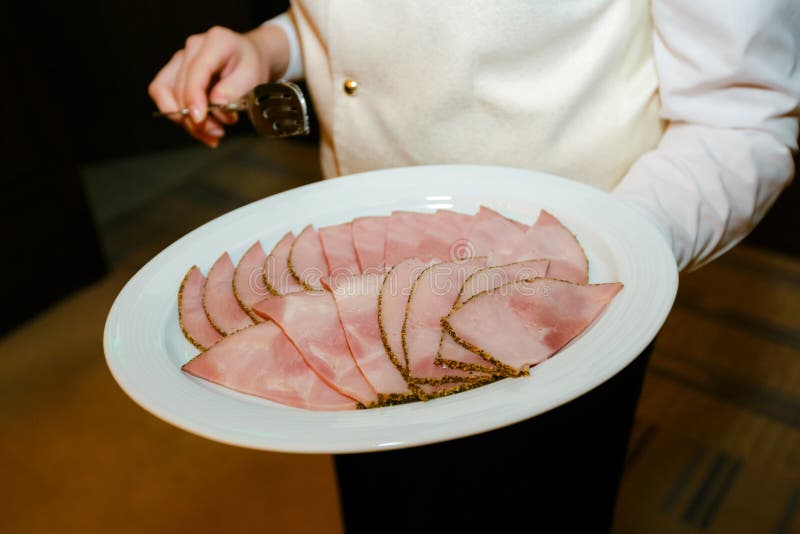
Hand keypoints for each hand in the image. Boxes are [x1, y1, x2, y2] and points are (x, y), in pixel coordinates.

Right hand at [148, 25, 288, 146]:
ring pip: (164, 92)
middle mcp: (193, 47)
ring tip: (210, 133)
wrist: (249, 58)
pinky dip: (179, 116)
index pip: (196, 71)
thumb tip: (216, 102)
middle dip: (195, 117)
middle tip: (217, 133)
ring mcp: (180, 58)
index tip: (200, 119)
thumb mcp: (253, 77)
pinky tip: (200, 127)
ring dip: (184, 120)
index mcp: (216, 42)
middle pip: (179, 86)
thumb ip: (235, 89)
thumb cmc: (251, 66)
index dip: (194, 97)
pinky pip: (164, 95)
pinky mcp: (173, 72)